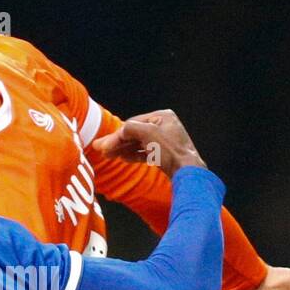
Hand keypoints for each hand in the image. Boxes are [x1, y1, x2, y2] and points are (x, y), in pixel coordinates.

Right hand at [90, 109, 205, 176]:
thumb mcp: (147, 133)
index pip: (133, 123)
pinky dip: (134, 155)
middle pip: (135, 134)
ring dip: (124, 149)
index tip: (104, 144)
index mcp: (163, 116)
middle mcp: (165, 126)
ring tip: (109, 155)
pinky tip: (123, 158)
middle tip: (102, 150)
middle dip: (118, 143)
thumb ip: (129, 129)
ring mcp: (166, 141)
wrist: (187, 172)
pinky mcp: (166, 155)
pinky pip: (146, 153)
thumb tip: (117, 133)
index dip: (118, 135)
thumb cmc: (170, 151)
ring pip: (140, 144)